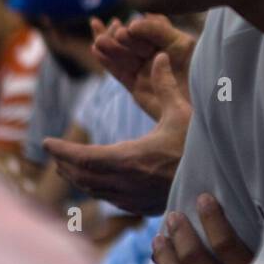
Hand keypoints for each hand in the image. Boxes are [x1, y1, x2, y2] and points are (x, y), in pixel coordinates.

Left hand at [43, 53, 190, 214]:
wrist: (217, 183)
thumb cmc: (198, 146)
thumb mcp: (182, 113)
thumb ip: (166, 86)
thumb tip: (159, 57)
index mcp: (130, 158)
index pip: (83, 156)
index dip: (62, 150)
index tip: (46, 141)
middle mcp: (125, 182)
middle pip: (82, 175)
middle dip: (65, 163)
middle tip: (53, 152)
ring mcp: (132, 198)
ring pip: (94, 190)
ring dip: (78, 177)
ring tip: (68, 167)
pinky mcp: (142, 207)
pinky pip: (110, 199)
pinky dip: (97, 188)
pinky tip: (99, 182)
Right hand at [91, 13, 195, 121]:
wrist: (203, 104)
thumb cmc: (199, 70)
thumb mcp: (182, 44)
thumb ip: (160, 30)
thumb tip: (139, 17)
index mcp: (171, 41)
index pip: (149, 30)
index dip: (139, 27)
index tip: (132, 27)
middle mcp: (157, 55)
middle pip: (132, 42)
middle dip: (121, 36)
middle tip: (116, 31)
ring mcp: (146, 71)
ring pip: (122, 56)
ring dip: (109, 46)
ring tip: (99, 37)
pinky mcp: (138, 87)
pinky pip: (119, 73)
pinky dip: (107, 62)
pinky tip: (96, 50)